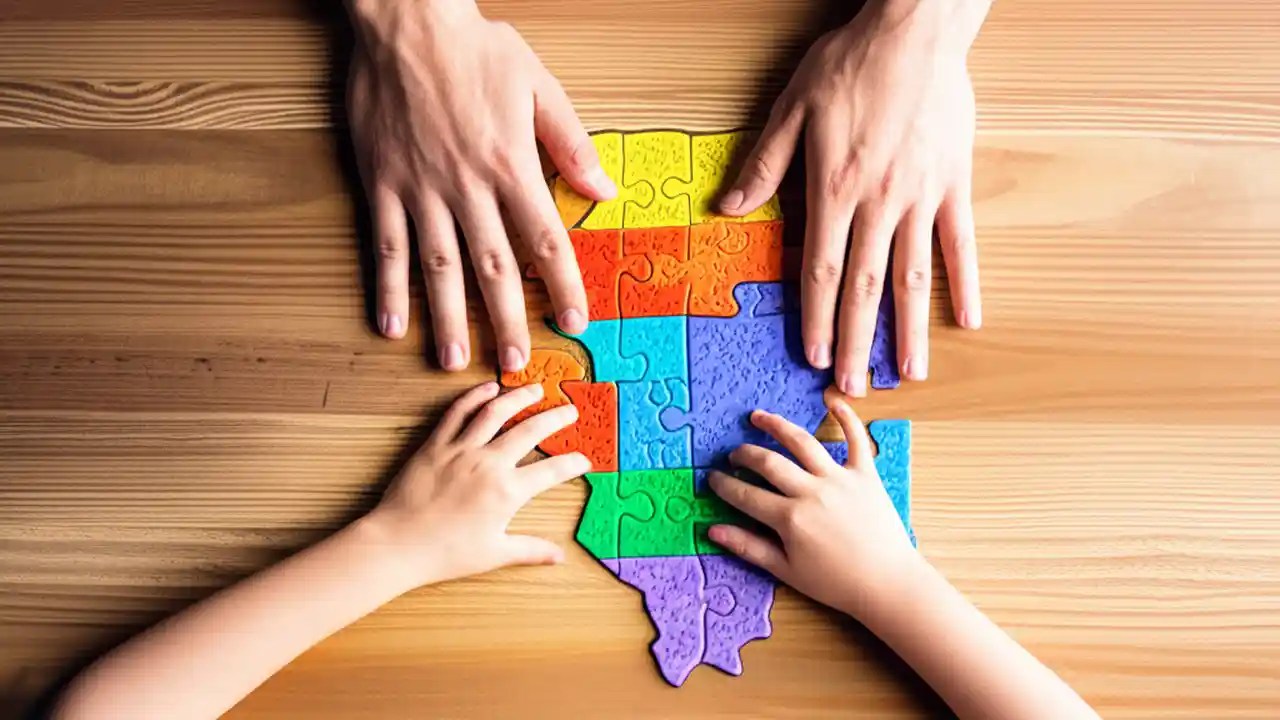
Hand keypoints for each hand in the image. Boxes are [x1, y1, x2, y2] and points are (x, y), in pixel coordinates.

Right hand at [345, 0, 615, 370]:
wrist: (407, 19)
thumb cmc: (476, 47)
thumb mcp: (539, 86)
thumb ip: (570, 145)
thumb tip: (603, 191)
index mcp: (510, 166)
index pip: (544, 240)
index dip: (563, 285)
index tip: (576, 321)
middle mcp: (466, 187)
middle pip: (492, 267)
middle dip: (507, 320)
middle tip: (515, 363)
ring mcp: (420, 189)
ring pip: (438, 267)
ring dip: (448, 319)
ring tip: (454, 361)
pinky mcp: (382, 183)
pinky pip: (384, 244)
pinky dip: (387, 287)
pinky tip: (391, 325)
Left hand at [365, 382, 590, 586]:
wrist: (398, 544)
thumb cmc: (445, 553)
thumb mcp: (494, 554)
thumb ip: (530, 550)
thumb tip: (559, 556)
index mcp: (507, 492)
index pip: (551, 472)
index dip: (572, 463)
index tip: (584, 459)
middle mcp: (489, 464)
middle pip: (530, 431)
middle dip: (555, 418)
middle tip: (570, 409)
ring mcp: (461, 450)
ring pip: (497, 413)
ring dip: (520, 397)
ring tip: (536, 389)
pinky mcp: (436, 444)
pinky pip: (458, 412)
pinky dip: (475, 396)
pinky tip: (489, 388)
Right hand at [707, 398, 919, 618]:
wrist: (887, 583)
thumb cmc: (836, 582)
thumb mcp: (787, 570)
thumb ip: (749, 547)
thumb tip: (713, 530)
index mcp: (790, 519)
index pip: (746, 495)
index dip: (725, 485)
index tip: (712, 478)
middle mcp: (812, 492)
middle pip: (769, 462)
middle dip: (745, 455)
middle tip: (734, 455)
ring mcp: (840, 479)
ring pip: (802, 442)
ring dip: (777, 425)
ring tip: (759, 417)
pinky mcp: (866, 474)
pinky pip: (856, 439)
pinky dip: (846, 417)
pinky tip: (832, 401)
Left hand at [720, 0, 988, 394]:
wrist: (914, 31)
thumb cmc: (850, 64)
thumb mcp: (792, 107)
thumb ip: (764, 164)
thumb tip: (729, 206)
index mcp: (833, 189)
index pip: (822, 270)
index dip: (818, 319)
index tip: (814, 359)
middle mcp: (878, 203)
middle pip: (866, 287)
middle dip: (858, 343)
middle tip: (856, 388)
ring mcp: (920, 197)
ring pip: (913, 276)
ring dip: (908, 330)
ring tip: (910, 375)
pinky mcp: (954, 183)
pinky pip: (961, 243)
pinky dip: (965, 283)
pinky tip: (968, 321)